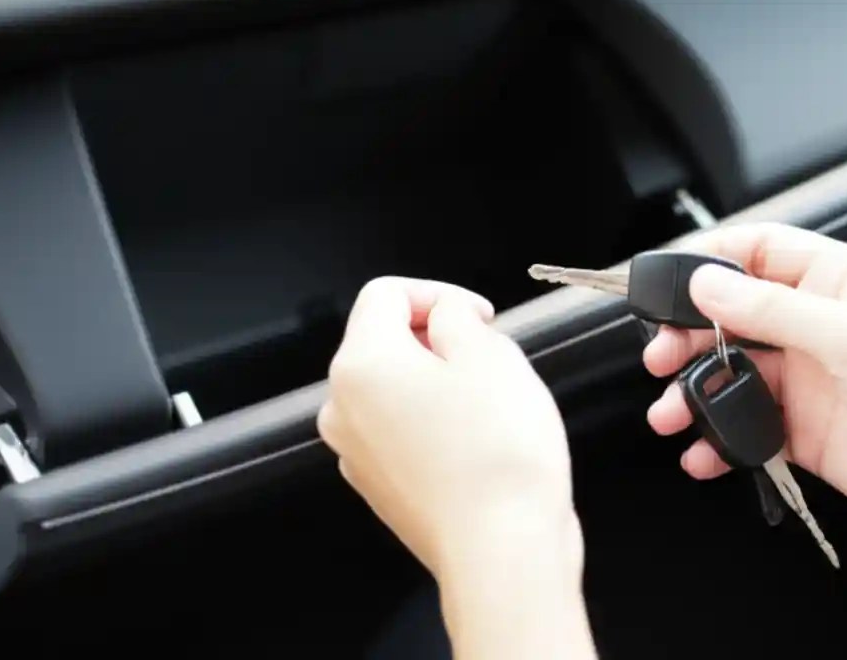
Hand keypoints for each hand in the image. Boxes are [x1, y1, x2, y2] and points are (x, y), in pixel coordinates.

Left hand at [319, 277, 580, 578]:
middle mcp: (344, 408)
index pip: (386, 294)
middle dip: (437, 340)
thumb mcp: (491, 355)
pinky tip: (478, 444)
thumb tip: (446, 317)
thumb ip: (458, 318)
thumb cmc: (499, 457)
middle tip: (491, 360)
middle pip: (384, 343)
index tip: (479, 317)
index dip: (439, 294)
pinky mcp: (380, 487)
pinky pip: (402, 434)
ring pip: (395, 390)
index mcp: (361, 364)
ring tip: (490, 406)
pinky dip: (434, 426)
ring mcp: (357, 453)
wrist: (502, 551)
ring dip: (438, 384)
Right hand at [644, 223, 846, 550]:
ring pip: (730, 374)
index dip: (709, 259)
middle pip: (731, 314)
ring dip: (693, 392)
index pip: (759, 250)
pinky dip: (718, 442)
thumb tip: (709, 284)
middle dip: (686, 333)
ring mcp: (811, 380)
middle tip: (659, 356)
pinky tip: (704, 453)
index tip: (664, 281)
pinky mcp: (806, 432)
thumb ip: (775, 311)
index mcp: (840, 282)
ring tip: (669, 414)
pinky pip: (746, 429)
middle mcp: (820, 326)